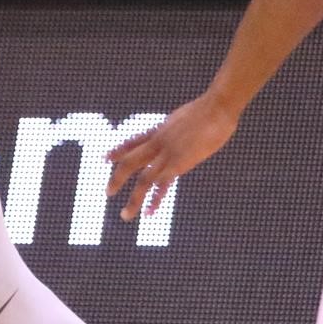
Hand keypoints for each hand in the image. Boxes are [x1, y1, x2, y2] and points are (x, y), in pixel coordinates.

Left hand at [105, 93, 240, 220]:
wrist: (216, 107)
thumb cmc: (210, 109)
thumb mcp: (187, 116)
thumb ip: (181, 127)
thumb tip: (187, 130)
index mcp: (159, 130)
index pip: (133, 141)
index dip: (118, 150)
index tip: (105, 158)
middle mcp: (158, 143)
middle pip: (130, 162)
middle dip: (117, 178)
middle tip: (108, 192)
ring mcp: (167, 154)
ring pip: (143, 180)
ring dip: (134, 199)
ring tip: (126, 216)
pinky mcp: (180, 163)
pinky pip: (163, 185)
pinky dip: (156, 200)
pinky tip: (149, 212)